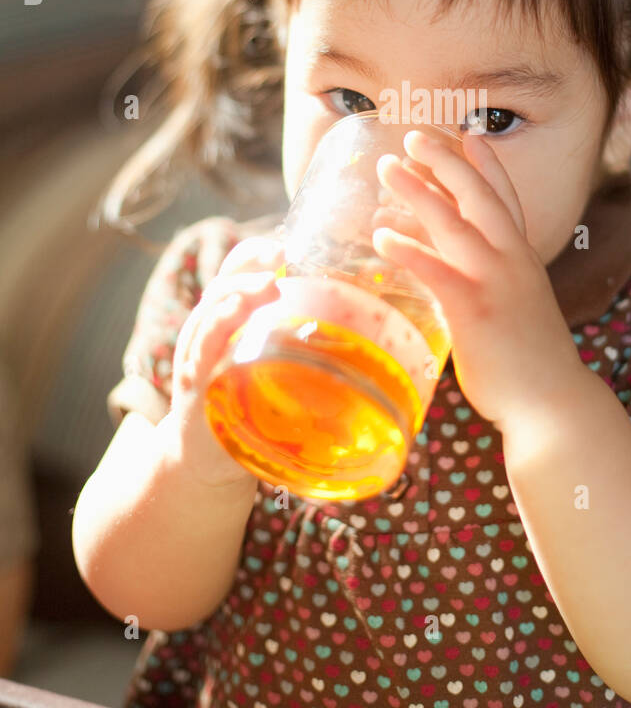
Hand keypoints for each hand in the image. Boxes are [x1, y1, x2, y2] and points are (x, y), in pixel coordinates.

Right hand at [168, 235, 284, 486]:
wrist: (203, 460)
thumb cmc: (244, 406)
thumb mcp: (265, 368)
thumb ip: (295, 345)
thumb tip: (359, 333)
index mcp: (226, 321)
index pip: (233, 274)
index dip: (252, 255)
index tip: (281, 247)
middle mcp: (205, 333)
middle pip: (221, 288)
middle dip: (249, 271)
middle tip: (280, 263)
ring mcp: (196, 361)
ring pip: (209, 317)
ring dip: (236, 297)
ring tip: (266, 286)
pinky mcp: (195, 391)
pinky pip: (201, 357)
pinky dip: (214, 336)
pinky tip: (230, 323)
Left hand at [371, 130, 577, 429]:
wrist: (553, 404)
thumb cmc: (530, 366)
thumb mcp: (517, 311)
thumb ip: (489, 288)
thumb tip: (451, 280)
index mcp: (523, 261)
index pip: (505, 200)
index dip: (488, 165)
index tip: (470, 135)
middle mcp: (512, 261)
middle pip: (478, 196)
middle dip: (445, 161)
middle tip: (413, 135)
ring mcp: (495, 282)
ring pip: (453, 222)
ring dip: (417, 190)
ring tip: (387, 167)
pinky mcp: (474, 309)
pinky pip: (436, 269)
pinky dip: (407, 248)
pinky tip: (381, 235)